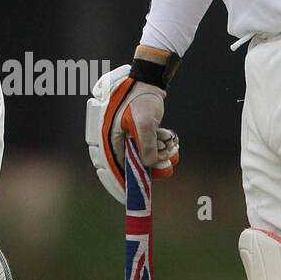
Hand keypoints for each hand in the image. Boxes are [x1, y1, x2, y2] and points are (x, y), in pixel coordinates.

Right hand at [85, 64, 179, 203]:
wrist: (148, 80)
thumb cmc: (142, 98)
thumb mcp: (145, 123)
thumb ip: (146, 145)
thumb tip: (149, 165)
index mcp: (108, 139)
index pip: (114, 167)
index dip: (122, 184)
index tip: (131, 199)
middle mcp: (114, 140)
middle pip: (129, 164)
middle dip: (148, 169)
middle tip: (165, 169)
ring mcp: (125, 137)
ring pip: (141, 157)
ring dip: (158, 156)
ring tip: (172, 149)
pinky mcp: (136, 134)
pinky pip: (147, 148)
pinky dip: (159, 148)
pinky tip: (172, 143)